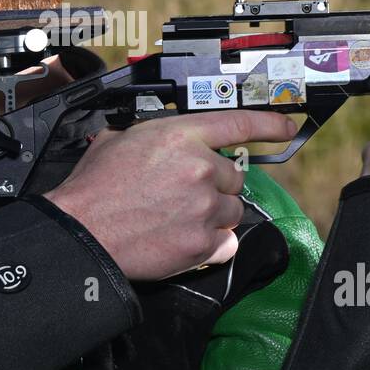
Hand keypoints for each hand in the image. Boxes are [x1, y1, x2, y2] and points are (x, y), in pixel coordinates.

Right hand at [43, 110, 297, 280]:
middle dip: (216, 186)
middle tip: (184, 196)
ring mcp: (205, 208)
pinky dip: (211, 245)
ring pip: (233, 211)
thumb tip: (158, 141)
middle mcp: (200, 168)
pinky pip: (226, 244)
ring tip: (178, 219)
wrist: (82, 233)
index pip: (238, 124)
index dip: (268, 125)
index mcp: (180, 136)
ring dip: (213, 216)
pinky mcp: (202, 244)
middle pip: (235, 177)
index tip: (287, 128)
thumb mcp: (117, 140)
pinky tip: (183, 240)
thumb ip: (151, 136)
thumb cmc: (93, 188)